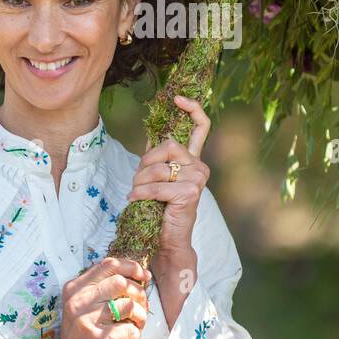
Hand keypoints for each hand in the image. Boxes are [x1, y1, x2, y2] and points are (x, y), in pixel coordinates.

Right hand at [55, 257, 150, 338]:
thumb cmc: (83, 334)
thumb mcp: (84, 306)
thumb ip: (102, 289)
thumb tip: (137, 275)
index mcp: (75, 288)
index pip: (108, 265)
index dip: (132, 267)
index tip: (144, 275)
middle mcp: (78, 300)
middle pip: (121, 282)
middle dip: (139, 293)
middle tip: (142, 306)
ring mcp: (86, 319)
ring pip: (128, 304)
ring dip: (140, 315)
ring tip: (137, 324)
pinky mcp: (97, 338)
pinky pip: (129, 328)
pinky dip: (135, 333)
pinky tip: (130, 338)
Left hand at [126, 94, 211, 260]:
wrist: (167, 240)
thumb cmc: (160, 208)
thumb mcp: (157, 176)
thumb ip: (158, 156)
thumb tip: (152, 130)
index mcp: (194, 160)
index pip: (201, 127)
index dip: (192, 108)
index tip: (177, 98)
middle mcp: (200, 167)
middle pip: (168, 146)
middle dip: (146, 162)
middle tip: (138, 180)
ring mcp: (198, 179)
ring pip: (160, 167)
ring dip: (141, 181)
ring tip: (137, 194)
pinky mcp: (190, 193)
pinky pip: (157, 186)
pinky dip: (142, 193)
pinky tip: (136, 200)